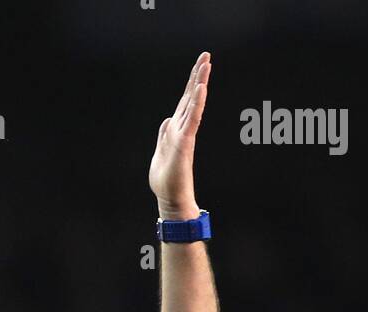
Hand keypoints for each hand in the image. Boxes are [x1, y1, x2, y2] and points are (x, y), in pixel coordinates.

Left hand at [149, 51, 210, 220]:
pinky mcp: (185, 142)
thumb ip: (164, 135)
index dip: (191, 84)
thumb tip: (166, 120)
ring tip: (207, 63)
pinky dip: (197, 103)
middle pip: (191, 97)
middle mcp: (183, 128)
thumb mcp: (161, 151)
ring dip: (199, 82)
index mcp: (176, 129)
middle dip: (198, 75)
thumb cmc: (166, 181)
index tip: (200, 65)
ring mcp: (185, 134)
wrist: (171, 199)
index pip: (185, 102)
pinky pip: (193, 118)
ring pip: (193, 103)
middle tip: (207, 55)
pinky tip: (201, 88)